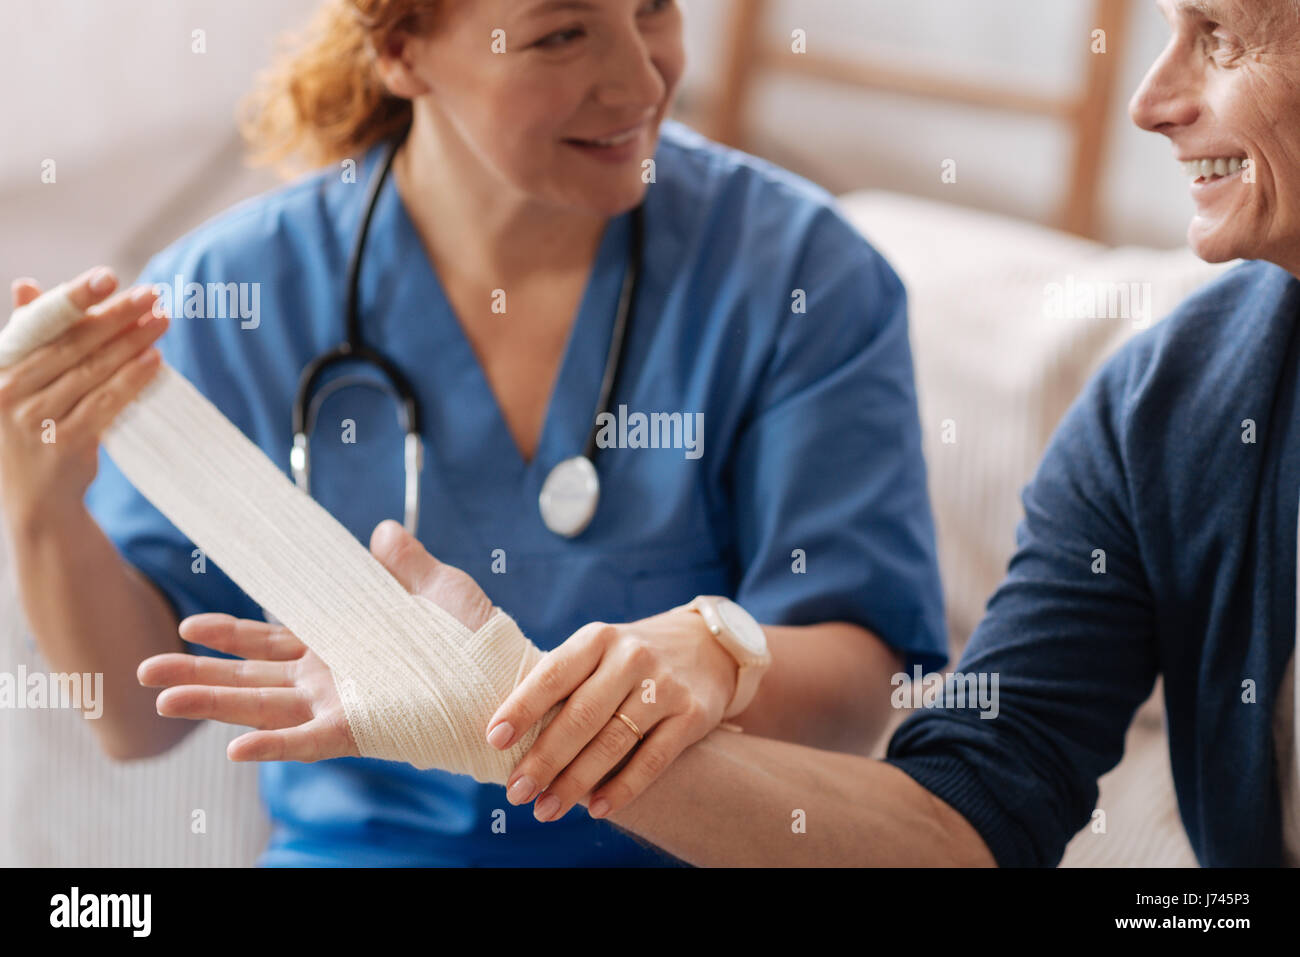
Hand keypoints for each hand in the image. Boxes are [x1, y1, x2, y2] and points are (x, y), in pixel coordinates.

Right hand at [0, 268, 166, 528]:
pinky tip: (155, 360)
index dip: (73, 297)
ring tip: (161, 321)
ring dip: (132, 343)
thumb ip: (26, 337)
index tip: (107, 276)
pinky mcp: (65, 444)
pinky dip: (133, 379)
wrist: (35, 502)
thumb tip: (26, 285)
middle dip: (116, 316)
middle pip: (74, 345)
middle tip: (152, 294)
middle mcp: (8, 392)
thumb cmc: (28, 429)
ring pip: (94, 372)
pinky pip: (108, 403)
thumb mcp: (15, 384)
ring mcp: (35, 420)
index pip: (39, 325)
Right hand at [137, 520, 494, 761]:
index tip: (189, 624)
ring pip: (265, 706)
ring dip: (216, 702)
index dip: (231, 632)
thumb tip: (383, 530)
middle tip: (147, 668)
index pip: (274, 637)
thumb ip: (406, 564)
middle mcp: (330, 677)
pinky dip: (272, 747)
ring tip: (164, 699)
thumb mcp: (440, 588)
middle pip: (252, 674)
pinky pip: (307, 741)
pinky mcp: (358, 729)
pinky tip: (234, 749)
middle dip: (200, 671)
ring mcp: (339, 704)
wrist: (509, 683)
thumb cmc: (476, 640)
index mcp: (341, 642)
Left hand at [486, 606, 738, 822]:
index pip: (553, 675)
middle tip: (516, 793)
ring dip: (575, 782)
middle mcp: (631, 658)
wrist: (707, 648)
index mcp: (597, 639)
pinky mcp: (692, 714)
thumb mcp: (598, 652)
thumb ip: (563, 684)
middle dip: (544, 759)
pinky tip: (596, 809)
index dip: (522, 708)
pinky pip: (652, 759)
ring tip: (546, 809)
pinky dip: (622, 788)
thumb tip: (506, 737)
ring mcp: (664, 687)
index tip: (494, 741)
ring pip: (613, 742)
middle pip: (581, 716)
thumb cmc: (629, 659)